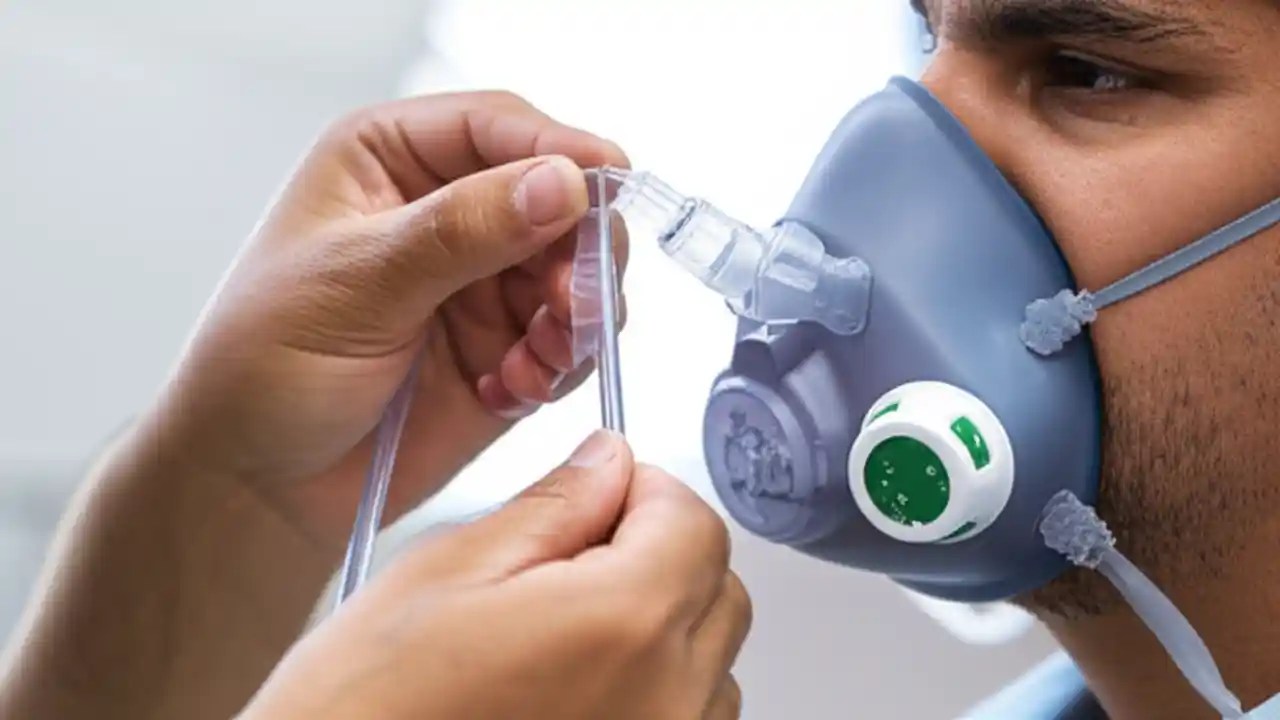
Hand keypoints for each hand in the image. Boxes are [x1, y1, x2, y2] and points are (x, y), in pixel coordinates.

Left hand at [137, 91, 629, 547]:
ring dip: (573, 318)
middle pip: (559, 198)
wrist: (260, 485)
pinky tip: (509, 392)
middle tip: (568, 303)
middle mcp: (448, 211)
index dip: (561, 150)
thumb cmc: (265, 367)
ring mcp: (482, 281)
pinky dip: (558, 366)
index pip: (499, 127)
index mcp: (392, 160)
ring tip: (534, 363)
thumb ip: (462, 231)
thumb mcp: (355, 285)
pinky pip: (570, 340)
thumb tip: (561, 185)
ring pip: (577, 272)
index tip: (609, 181)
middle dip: (576, 251)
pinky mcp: (507, 346)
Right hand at [239, 431, 752, 719]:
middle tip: (574, 556)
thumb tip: (606, 464)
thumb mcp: (448, 571)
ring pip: (710, 659)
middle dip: (660, 551)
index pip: (694, 521)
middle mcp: (664, 699)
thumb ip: (552, 506)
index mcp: (622, 625)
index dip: (644, 492)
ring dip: (662, 625)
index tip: (599, 495)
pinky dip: (655, 688)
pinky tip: (576, 686)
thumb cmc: (367, 711)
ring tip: (565, 632)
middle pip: (717, 587)